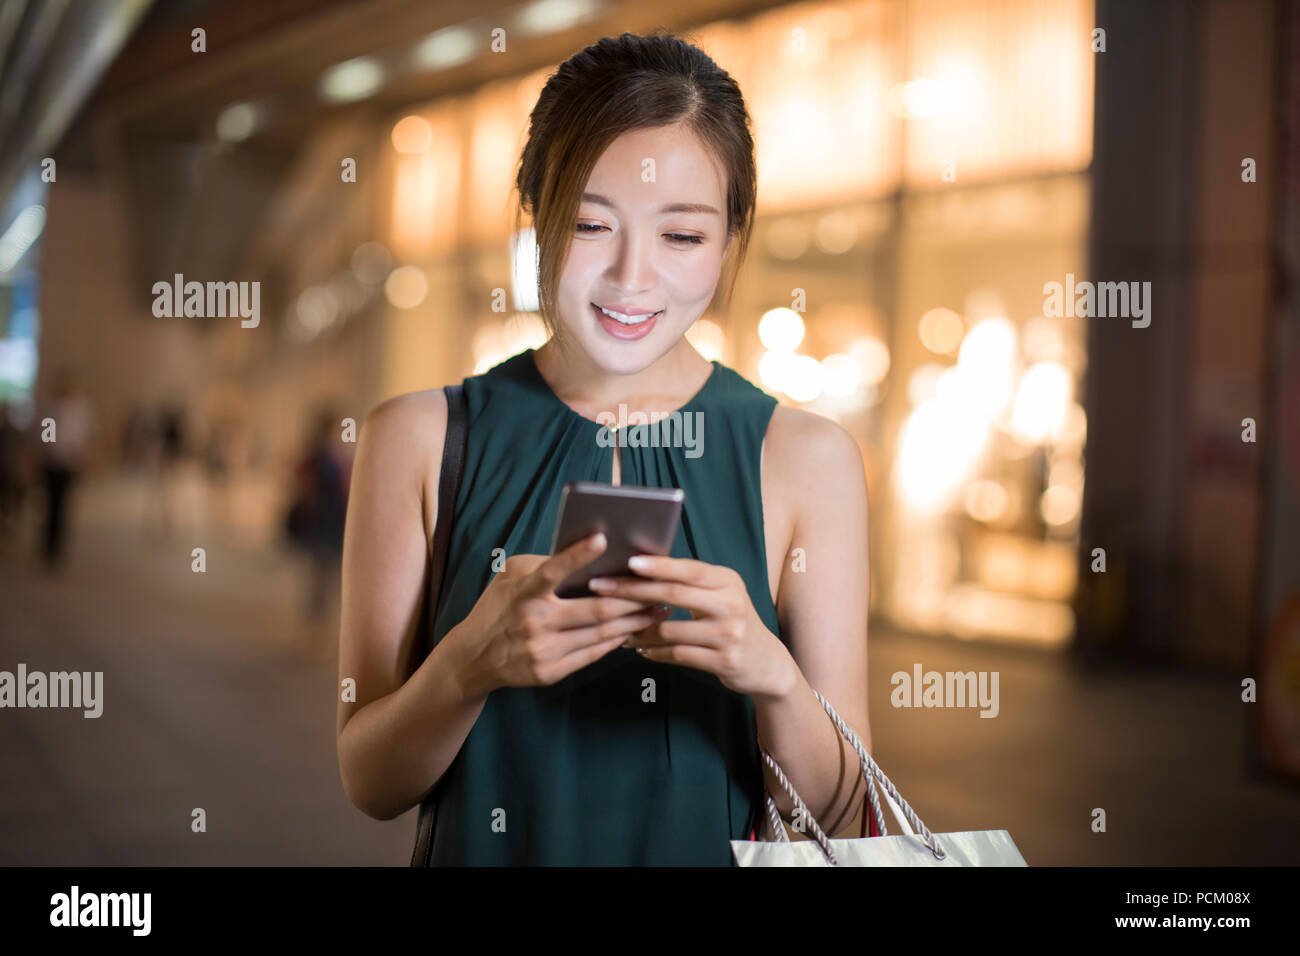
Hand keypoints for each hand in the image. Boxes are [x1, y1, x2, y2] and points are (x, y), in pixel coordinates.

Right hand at [453, 533, 671, 697]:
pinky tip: (634, 630)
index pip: (553, 571)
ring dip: (635, 621)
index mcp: (523, 594)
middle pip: (596, 610)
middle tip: (660, 587)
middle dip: (634, 599)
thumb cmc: (498, 607)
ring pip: (602, 634)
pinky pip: (594, 654)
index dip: (577, 555)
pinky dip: (617, 640)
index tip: (603, 538)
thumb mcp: (510, 577)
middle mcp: (535, 623)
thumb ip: (542, 564)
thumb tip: (585, 553)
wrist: (474, 657)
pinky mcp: (551, 672)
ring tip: (658, 609)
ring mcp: (544, 651)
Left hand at [587, 555, 795, 699]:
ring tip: (618, 628)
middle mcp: (731, 603)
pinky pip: (677, 654)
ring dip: (638, 630)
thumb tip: (640, 569)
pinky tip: (640, 649)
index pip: (688, 569)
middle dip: (633, 590)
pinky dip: (654, 652)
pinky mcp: (724, 660)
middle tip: (600, 588)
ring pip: (669, 629)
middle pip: (673, 594)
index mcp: (728, 580)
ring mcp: (729, 634)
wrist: (766, 662)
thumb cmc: (731, 622)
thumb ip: (691, 584)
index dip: (658, 565)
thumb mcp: (722, 595)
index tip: (628, 561)